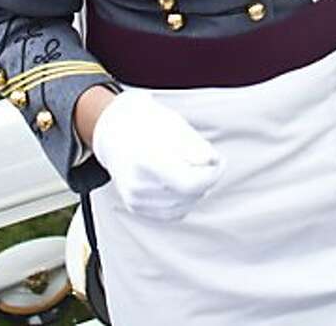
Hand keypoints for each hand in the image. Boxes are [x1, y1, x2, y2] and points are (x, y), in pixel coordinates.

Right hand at [90, 88, 223, 220]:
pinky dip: (182, 200)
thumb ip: (195, 147)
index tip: (219, 163)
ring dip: (195, 190)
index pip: (190, 183)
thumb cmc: (148, 124)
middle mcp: (138, 183)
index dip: (212, 176)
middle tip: (209, 162)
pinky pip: (171, 213)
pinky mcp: (135, 207)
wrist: (116, 131)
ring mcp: (135, 198)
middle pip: (189, 195)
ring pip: (183, 206)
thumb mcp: (175, 125)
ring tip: (190, 168)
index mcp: (147, 159)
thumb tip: (212, 163)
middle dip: (206, 180)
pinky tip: (179, 181)